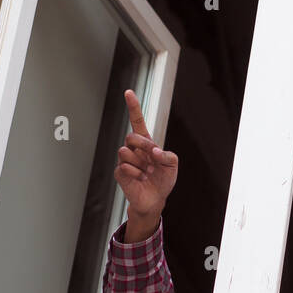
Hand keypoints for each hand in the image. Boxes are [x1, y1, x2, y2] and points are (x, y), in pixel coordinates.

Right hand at [115, 90, 178, 235]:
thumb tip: (155, 151)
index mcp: (147, 143)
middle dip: (143, 145)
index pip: (138, 122)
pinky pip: (124, 167)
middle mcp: (134, 149)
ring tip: (147, 173)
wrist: (155, 199)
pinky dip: (136, 174)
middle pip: (131, 136)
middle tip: (153, 157)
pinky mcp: (120, 172)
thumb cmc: (163, 180)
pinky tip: (141, 179)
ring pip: (125, 152)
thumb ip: (168, 155)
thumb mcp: (172, 165)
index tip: (128, 92)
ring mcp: (125, 160)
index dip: (133, 107)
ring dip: (140, 164)